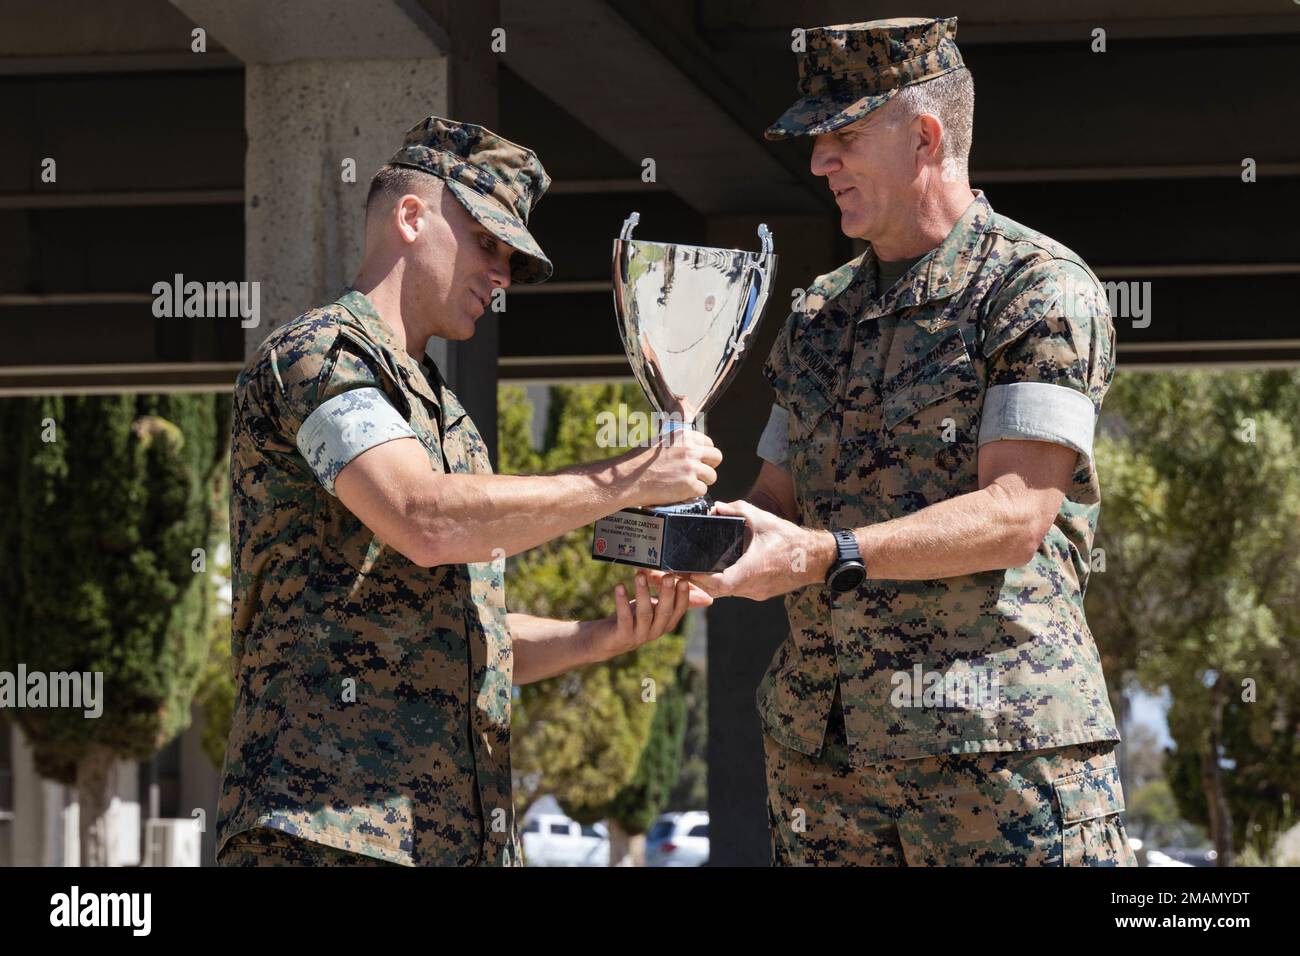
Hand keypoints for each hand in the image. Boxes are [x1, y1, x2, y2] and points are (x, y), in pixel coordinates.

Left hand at [587, 572, 713, 661]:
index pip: (679, 610)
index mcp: (666, 623)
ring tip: (640, 576)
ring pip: (645, 614)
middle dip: (667, 593)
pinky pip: (624, 618)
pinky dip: (622, 601)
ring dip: (643, 593)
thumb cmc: (631, 619)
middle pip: (665, 612)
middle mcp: (656, 631)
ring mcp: (639, 636)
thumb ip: (662, 596)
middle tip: (668, 576)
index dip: (682, 597)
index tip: (683, 580)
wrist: (606, 641)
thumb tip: (677, 574)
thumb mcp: (650, 607)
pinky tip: (620, 587)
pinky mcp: (622, 637)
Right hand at [620, 430, 722, 507]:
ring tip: (684, 485)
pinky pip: (702, 491)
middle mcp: (690, 449)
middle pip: (716, 457)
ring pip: (711, 476)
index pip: (709, 443)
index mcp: (684, 436)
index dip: (704, 455)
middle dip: (709, 467)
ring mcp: (691, 467)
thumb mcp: (659, 442)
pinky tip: (679, 492)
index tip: (698, 461)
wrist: (627, 479)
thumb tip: (688, 448)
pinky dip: (692, 494)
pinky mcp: (690, 484)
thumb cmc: (638, 463)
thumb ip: (678, 444)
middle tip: (697, 474)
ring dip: (700, 482)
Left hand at [679, 500, 833, 601]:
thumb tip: (715, 508)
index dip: (699, 578)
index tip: (687, 568)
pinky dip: (726, 582)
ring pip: (726, 592)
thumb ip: (737, 510)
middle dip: (699, 581)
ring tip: (699, 567)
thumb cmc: (790, 539)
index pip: (718, 583)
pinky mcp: (760, 593)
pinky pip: (737, 590)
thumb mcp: (762, 519)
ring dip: (712, 582)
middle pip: (716, 591)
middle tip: (686, 567)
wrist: (817, 558)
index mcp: (751, 569)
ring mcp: (756, 593)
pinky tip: (723, 568)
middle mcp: (752, 586)